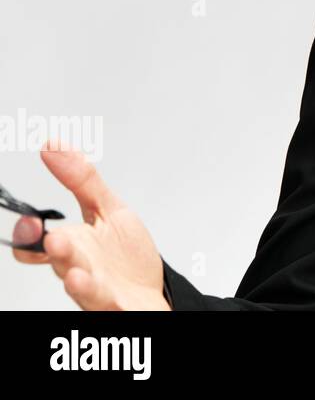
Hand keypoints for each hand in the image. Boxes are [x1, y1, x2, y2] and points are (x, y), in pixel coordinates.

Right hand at [10, 138, 170, 309]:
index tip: (33, 222)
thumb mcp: (109, 209)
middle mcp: (78, 267)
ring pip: (79, 283)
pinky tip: (86, 282)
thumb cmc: (126, 255)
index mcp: (73, 245)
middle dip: (54, 250)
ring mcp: (95, 286)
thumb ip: (82, 180)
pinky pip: (100, 300)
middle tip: (52, 238)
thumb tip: (54, 146)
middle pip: (59, 260)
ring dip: (73, 276)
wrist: (151, 292)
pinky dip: (93, 293)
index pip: (36, 244)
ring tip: (73, 270)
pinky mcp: (115, 302)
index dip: (29, 235)